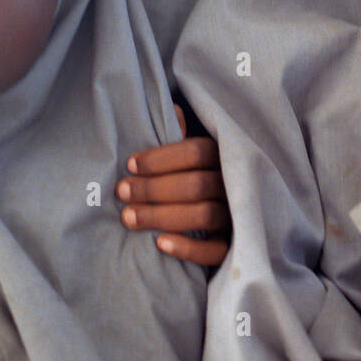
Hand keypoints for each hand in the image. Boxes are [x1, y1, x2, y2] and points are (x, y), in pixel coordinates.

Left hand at [116, 104, 229, 266]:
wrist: (229, 218)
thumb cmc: (200, 179)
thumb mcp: (196, 154)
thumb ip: (183, 136)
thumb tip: (172, 109)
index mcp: (226, 156)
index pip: (196, 152)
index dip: (161, 158)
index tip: (130, 165)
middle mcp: (236, 185)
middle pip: (196, 184)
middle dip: (153, 188)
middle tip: (122, 192)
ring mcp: (238, 217)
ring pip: (205, 215)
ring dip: (162, 216)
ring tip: (128, 217)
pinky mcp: (235, 246)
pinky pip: (216, 251)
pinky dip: (188, 248)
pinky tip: (160, 244)